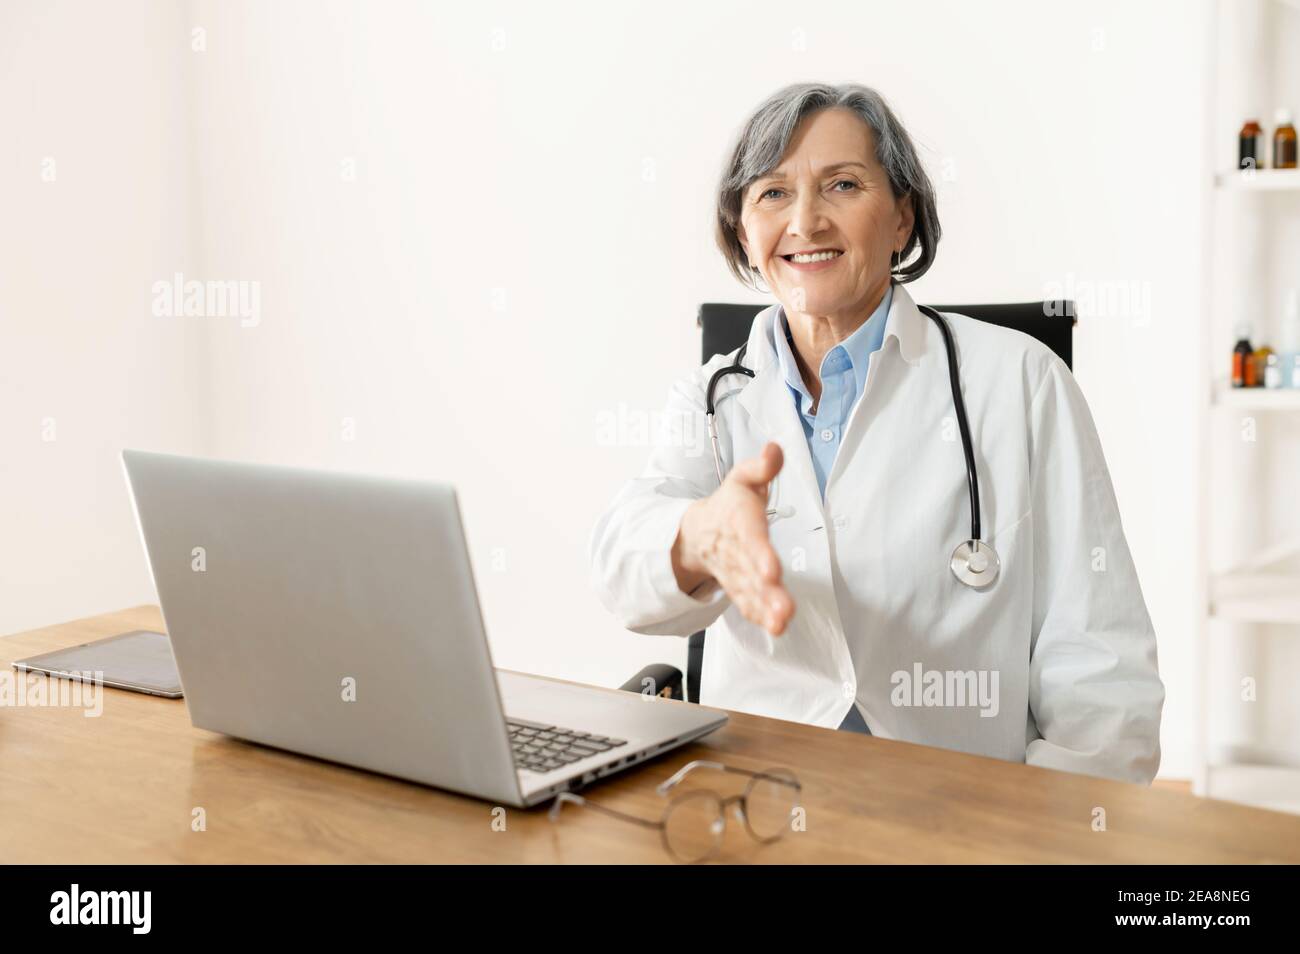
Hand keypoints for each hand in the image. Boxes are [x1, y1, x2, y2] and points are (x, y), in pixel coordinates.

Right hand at [671, 442, 794, 635]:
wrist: (697, 532)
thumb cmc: (729, 505)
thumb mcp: (742, 479)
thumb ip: (761, 467)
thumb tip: (775, 448)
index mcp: (738, 521)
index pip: (750, 537)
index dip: (760, 554)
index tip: (772, 570)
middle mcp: (736, 551)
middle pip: (751, 572)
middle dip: (766, 591)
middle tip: (783, 607)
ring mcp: (736, 572)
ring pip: (750, 592)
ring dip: (765, 608)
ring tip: (782, 621)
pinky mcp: (739, 587)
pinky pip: (747, 603)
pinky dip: (759, 616)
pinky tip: (776, 627)